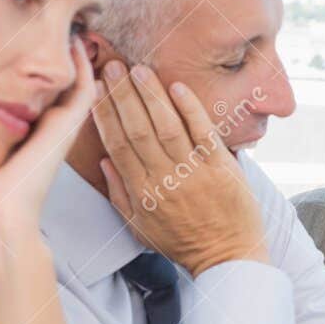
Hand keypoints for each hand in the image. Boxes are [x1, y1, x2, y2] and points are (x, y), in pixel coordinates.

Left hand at [0, 36, 93, 251]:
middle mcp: (40, 132)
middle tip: (44, 26)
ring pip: (72, 84)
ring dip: (72, 57)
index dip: (21, 72)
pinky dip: (83, 65)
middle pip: (51, 87)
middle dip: (50, 57)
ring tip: (68, 27)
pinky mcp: (66, 128)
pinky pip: (83, 89)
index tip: (9, 42)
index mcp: (17, 138)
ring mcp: (56, 130)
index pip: (25, 98)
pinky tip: (76, 41)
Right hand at [95, 61, 267, 276]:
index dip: (106, 115)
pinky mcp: (221, 168)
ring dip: (152, 95)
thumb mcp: (141, 227)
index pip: (118, 146)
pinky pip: (203, 133)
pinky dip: (190, 108)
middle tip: (113, 66)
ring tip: (139, 69)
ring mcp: (194, 173)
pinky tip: (177, 86)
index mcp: (142, 193)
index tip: (97, 89)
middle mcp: (164, 180)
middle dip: (123, 96)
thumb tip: (104, 161)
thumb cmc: (183, 242)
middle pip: (138, 130)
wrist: (227, 257)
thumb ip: (120, 194)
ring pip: (167, 126)